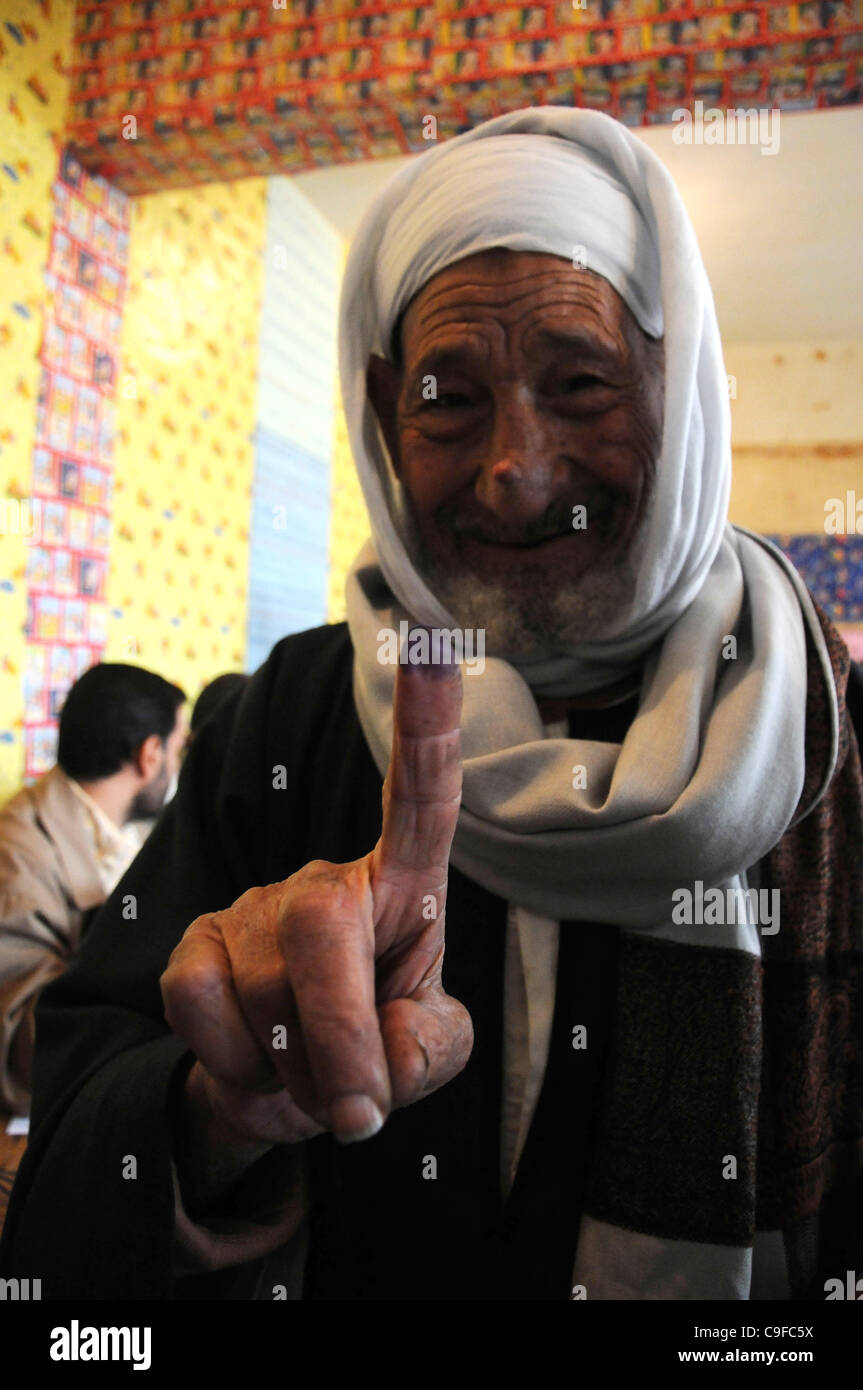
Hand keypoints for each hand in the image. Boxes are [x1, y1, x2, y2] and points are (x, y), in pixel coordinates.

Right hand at [161, 644, 471, 1164]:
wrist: (286, 1091)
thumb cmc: (373, 1052)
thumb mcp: (428, 1053)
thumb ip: (430, 1048)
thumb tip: (377, 1047)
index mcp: (404, 886)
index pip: (422, 795)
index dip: (428, 723)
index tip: (433, 644)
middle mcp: (325, 880)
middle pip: (319, 929)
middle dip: (338, 1035)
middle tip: (357, 1115)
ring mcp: (253, 907)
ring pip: (261, 987)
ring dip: (295, 1072)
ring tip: (309, 1080)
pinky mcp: (194, 944)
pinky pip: (198, 1002)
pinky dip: (234, 1060)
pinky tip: (255, 1058)